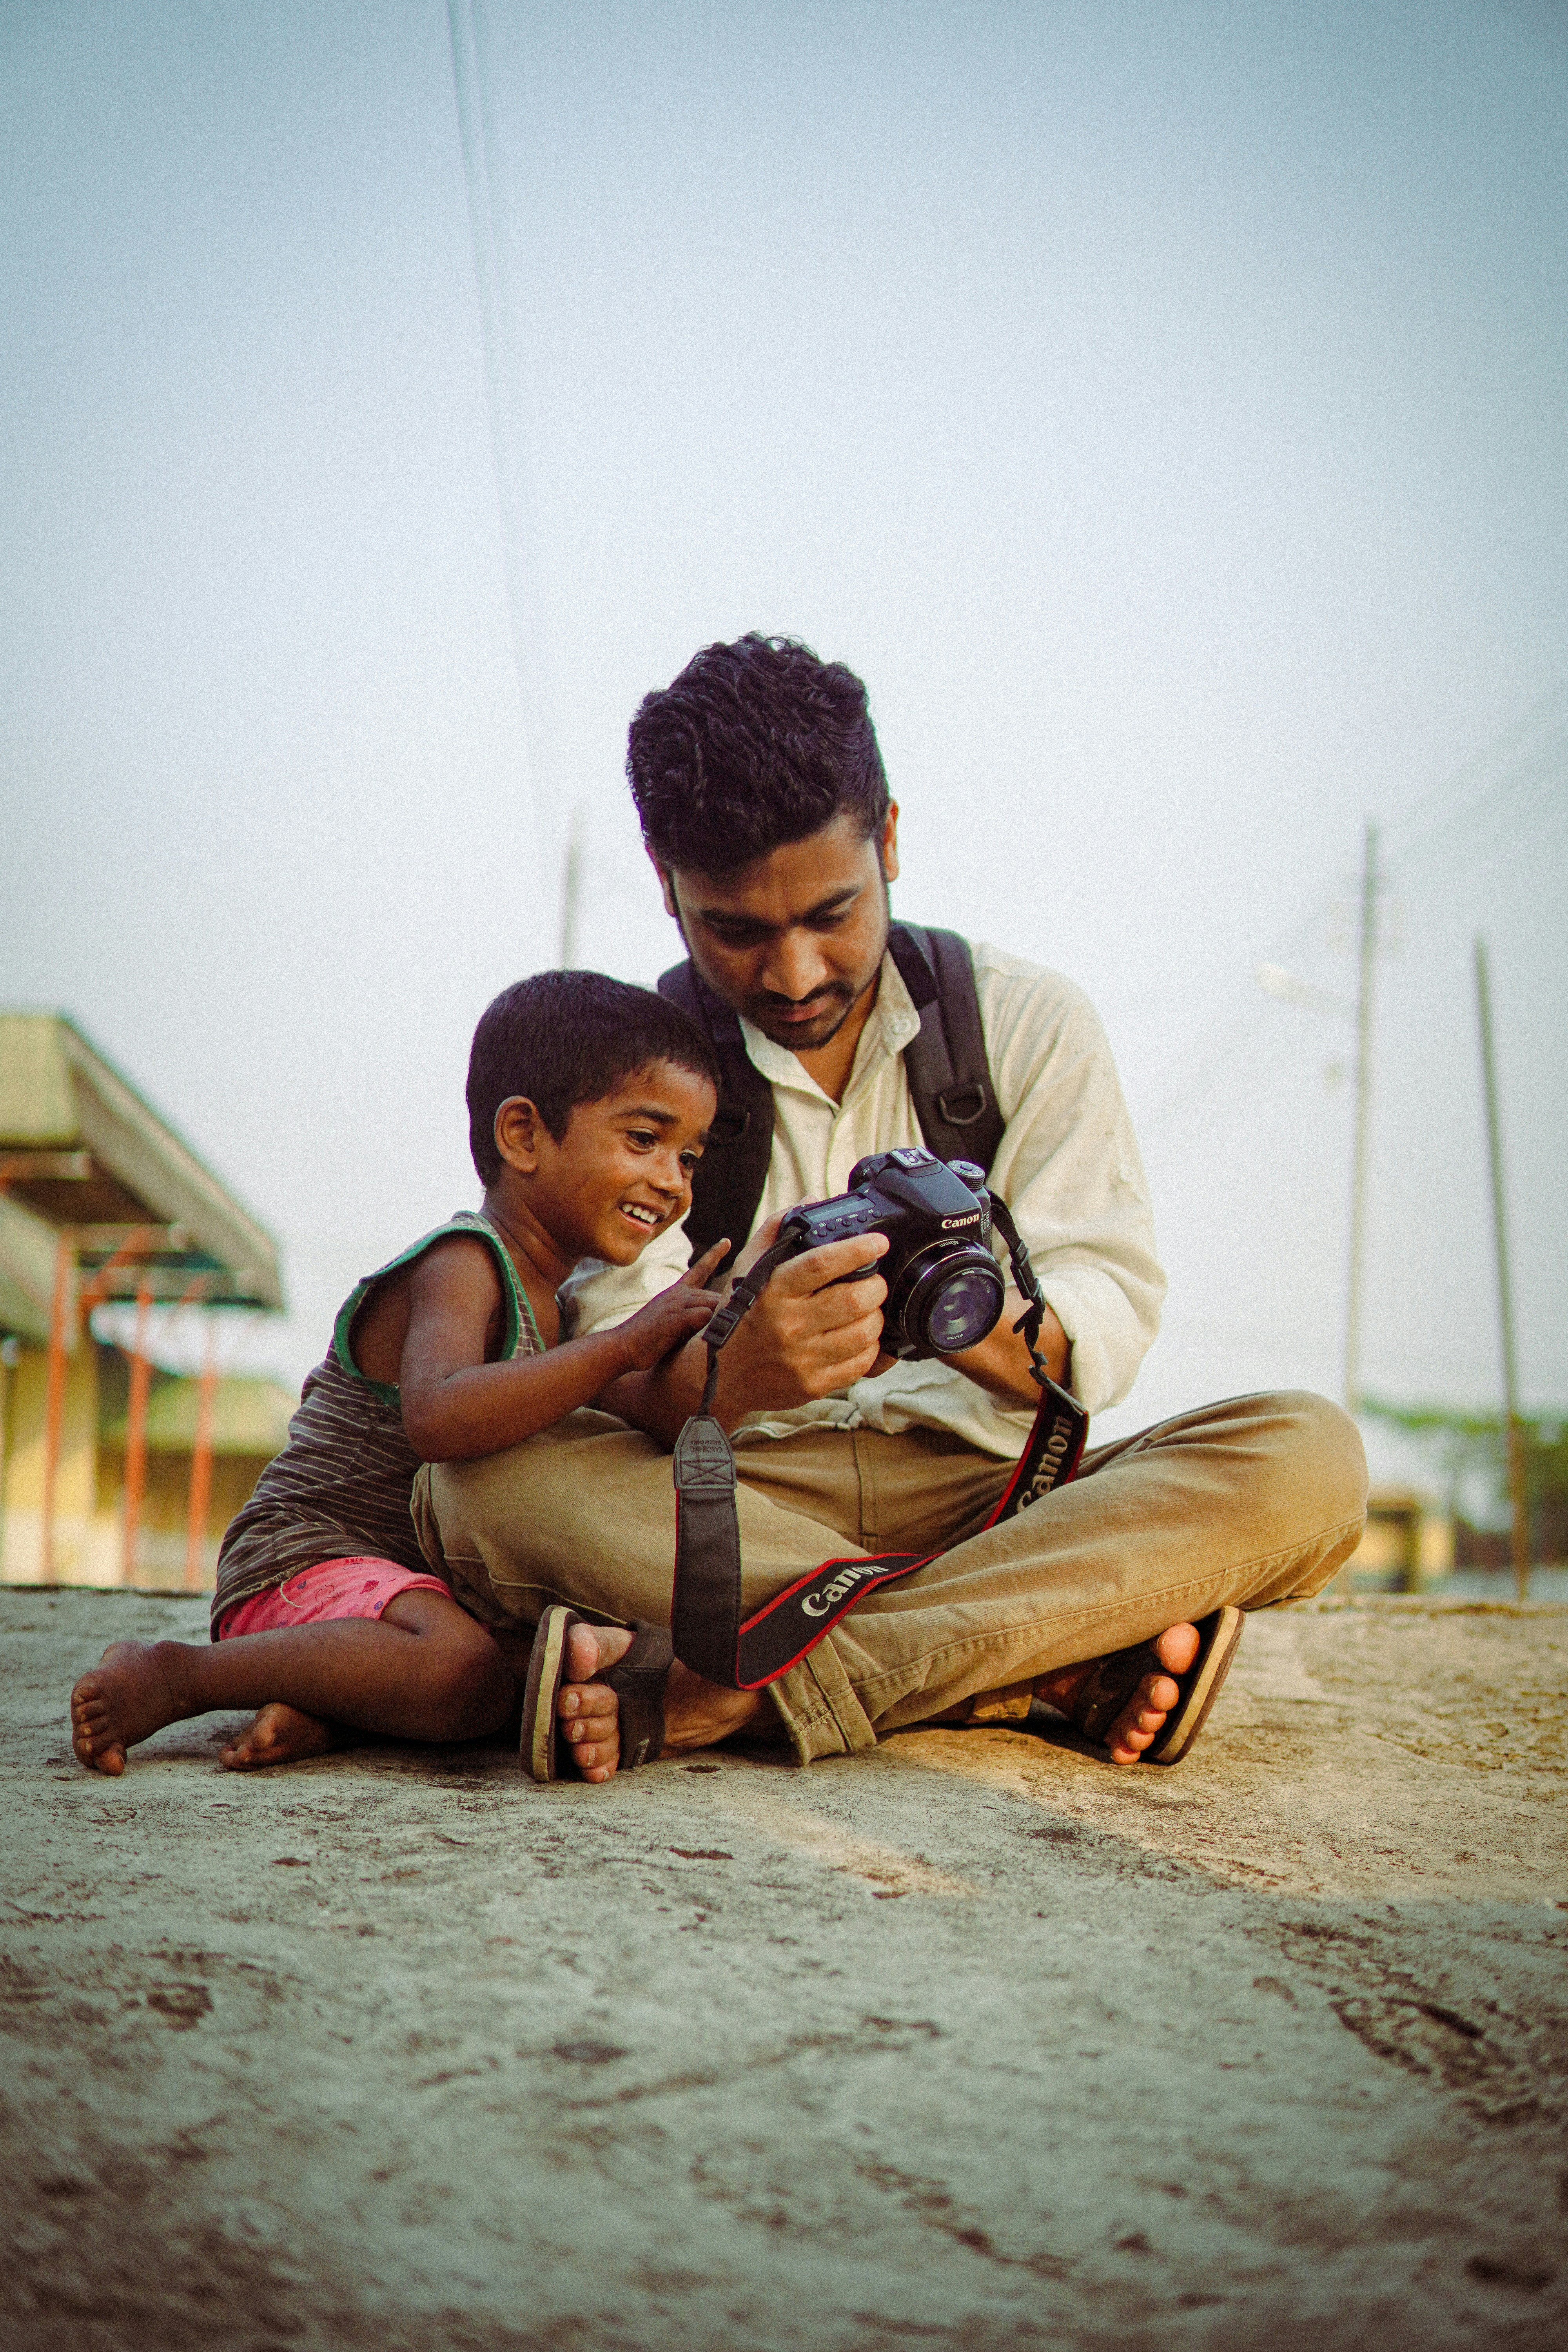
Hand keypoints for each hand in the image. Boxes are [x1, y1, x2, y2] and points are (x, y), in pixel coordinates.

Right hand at [612, 1241, 728, 1372]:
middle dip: (724, 1313)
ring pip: (713, 1304)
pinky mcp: (675, 1317)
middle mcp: (678, 1294)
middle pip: (716, 1297)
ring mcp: (676, 1304)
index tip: (726, 1241)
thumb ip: (688, 1314)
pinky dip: (708, 1326)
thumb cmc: (648, 1339)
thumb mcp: (670, 1319)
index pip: (699, 1270)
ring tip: (708, 1337)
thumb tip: (712, 1317)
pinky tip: (701, 1339)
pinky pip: (705, 1315)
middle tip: (719, 1331)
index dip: (714, 1255)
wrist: (623, 1346)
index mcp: (676, 1293)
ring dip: (717, 1320)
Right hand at [714, 1228, 889, 1413]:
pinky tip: (860, 1336)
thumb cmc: (738, 1314)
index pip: (823, 1263)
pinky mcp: (813, 1384)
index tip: (879, 1242)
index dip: (859, 1249)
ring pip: (864, 1332)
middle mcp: (788, 1324)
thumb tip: (811, 1201)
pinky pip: (861, 1363)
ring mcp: (802, 1358)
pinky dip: (870, 1347)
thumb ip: (777, 1230)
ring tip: (867, 1308)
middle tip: (875, 1280)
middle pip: (854, 1299)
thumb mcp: (747, 1268)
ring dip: (875, 1316)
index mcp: (773, 1290)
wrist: (717, 1375)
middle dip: (876, 1285)